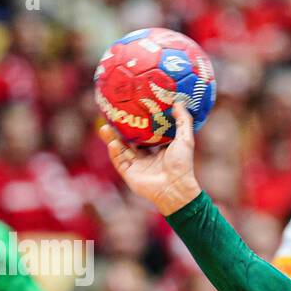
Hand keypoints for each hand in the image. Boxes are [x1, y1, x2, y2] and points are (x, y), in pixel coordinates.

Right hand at [98, 101, 199, 215]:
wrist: (176, 188)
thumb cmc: (182, 165)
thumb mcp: (185, 139)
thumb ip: (183, 121)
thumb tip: (178, 102)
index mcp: (159, 150)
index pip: (146, 134)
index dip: (138, 124)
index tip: (131, 111)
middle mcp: (147, 158)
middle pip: (130, 141)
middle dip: (120, 130)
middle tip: (112, 116)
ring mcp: (138, 166)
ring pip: (121, 150)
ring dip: (112, 139)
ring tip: (105, 126)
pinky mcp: (130, 175)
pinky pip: (119, 162)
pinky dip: (115, 152)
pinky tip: (113, 143)